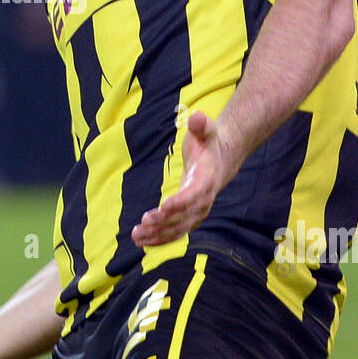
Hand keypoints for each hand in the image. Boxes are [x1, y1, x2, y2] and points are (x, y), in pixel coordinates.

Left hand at [132, 110, 234, 246]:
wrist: (220, 160)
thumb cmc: (208, 144)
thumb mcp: (207, 130)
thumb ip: (201, 124)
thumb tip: (196, 117)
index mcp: (206, 180)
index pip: (194, 194)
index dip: (180, 201)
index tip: (163, 206)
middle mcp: (203, 201)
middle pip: (184, 216)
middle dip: (164, 221)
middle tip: (145, 221)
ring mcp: (197, 213)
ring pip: (177, 228)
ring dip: (158, 234)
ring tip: (137, 235)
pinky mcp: (189, 219)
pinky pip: (175, 233)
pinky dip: (159, 239)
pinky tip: (142, 241)